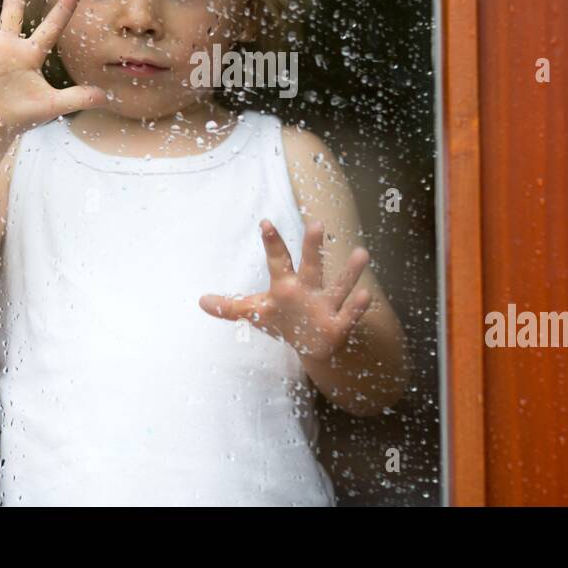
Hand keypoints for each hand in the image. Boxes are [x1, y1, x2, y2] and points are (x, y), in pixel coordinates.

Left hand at [199, 219, 372, 361]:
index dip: (271, 243)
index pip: (277, 260)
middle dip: (311, 247)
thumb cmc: (284, 321)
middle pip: (310, 265)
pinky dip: (358, 307)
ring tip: (361, 253)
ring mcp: (325, 305)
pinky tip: (367, 295)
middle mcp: (307, 289)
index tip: (265, 222)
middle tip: (316, 223)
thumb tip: (200, 300)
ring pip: (337, 286)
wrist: (311, 346)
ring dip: (349, 272)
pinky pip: (349, 315)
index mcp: (285, 285)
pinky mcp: (338, 325)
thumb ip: (230, 306)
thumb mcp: (256, 312)